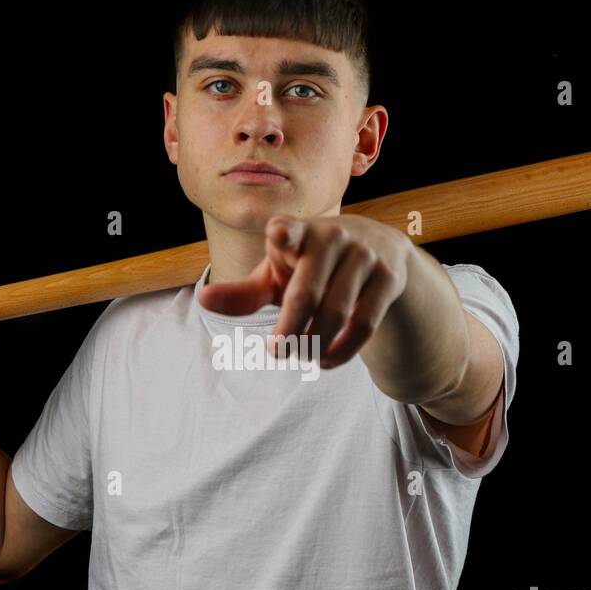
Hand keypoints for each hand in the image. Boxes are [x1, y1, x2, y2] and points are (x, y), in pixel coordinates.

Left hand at [198, 214, 412, 368]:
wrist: (378, 247)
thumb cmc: (309, 265)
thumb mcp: (277, 275)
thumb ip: (243, 293)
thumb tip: (202, 300)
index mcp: (297, 232)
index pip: (289, 229)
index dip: (284, 232)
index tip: (278, 233)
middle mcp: (333, 237)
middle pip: (307, 294)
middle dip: (289, 331)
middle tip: (276, 353)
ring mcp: (364, 255)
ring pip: (337, 313)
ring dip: (314, 345)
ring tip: (302, 356)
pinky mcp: (388, 277)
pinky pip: (364, 324)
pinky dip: (342, 351)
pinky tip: (326, 360)